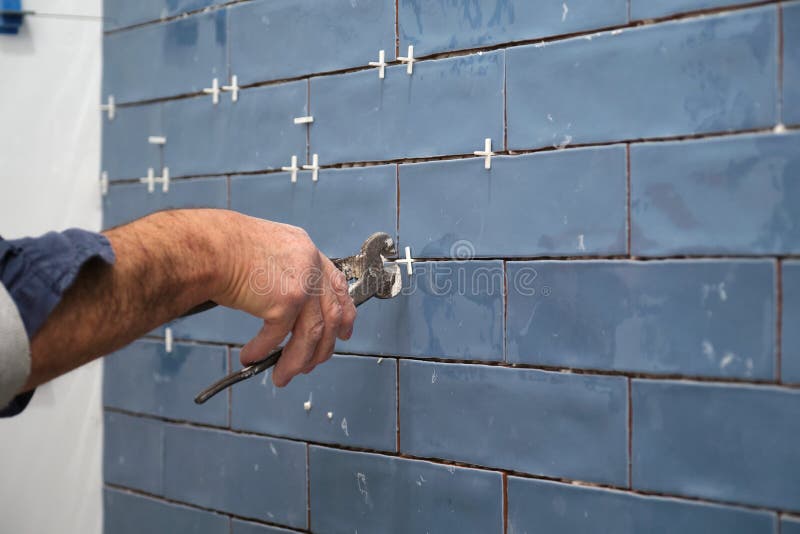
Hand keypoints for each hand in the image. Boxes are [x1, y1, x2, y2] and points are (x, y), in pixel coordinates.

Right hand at [211, 212, 356, 386]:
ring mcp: (301, 284)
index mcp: (307, 251)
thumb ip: (284, 273)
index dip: (344, 313)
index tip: (343, 332)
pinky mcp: (285, 301)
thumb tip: (286, 307)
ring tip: (282, 376)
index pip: (337, 286)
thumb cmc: (224, 246)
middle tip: (310, 364)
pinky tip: (250, 357)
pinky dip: (262, 351)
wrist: (208, 244)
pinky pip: (277, 337)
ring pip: (311, 334)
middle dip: (322, 347)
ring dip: (296, 360)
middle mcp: (310, 266)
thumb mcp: (267, 251)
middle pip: (330, 316)